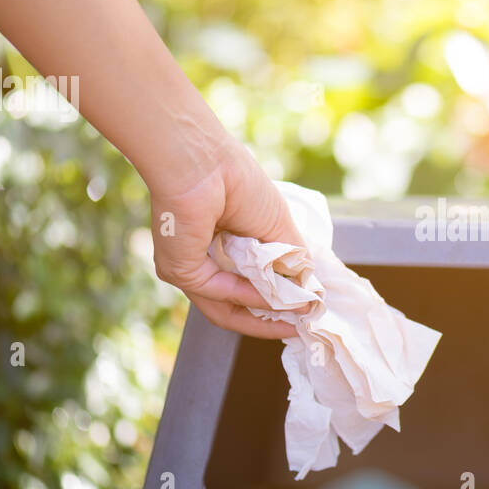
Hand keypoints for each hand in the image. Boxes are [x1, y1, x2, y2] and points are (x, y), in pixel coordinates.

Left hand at [147, 135, 303, 339]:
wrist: (203, 162)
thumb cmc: (237, 182)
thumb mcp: (278, 228)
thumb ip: (291, 263)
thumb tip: (308, 296)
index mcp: (221, 247)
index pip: (245, 286)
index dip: (274, 302)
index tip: (303, 309)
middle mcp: (201, 261)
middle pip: (233, 306)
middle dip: (268, 321)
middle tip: (299, 327)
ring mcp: (188, 268)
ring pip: (224, 308)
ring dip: (261, 317)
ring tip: (293, 319)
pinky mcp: (180, 271)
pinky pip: (218, 293)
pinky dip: (247, 296)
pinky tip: (270, 296)